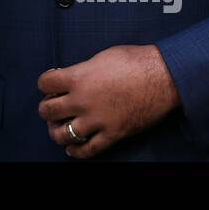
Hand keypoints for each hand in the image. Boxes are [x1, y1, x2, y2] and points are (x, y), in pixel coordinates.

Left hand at [35, 45, 179, 158]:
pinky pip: (88, 151)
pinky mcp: (112, 134)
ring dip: (57, 131)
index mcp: (78, 77)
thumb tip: (73, 79)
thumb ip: (82, 71)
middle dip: (47, 108)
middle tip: (54, 106)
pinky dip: (77, 151)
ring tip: (61, 127)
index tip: (51, 84)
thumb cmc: (135, 61)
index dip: (46, 83)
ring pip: (62, 134)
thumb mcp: (101, 58)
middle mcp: (82, 100)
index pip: (44, 83)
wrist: (163, 77)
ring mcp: (97, 120)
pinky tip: (73, 148)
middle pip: (47, 111)